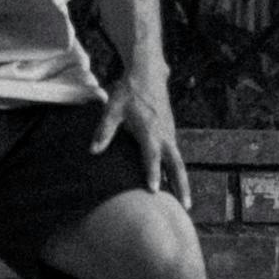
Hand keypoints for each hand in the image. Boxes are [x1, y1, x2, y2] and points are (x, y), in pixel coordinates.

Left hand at [90, 87, 189, 201]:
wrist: (148, 72)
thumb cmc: (129, 91)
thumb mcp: (112, 108)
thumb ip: (104, 131)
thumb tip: (93, 151)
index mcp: (149, 130)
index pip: (152, 156)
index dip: (152, 173)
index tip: (155, 191)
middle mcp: (164, 134)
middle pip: (177, 164)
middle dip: (181, 186)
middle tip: (186, 206)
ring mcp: (170, 132)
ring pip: (179, 160)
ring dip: (182, 180)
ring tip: (184, 200)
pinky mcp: (170, 130)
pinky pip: (176, 153)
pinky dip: (178, 169)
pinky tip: (175, 181)